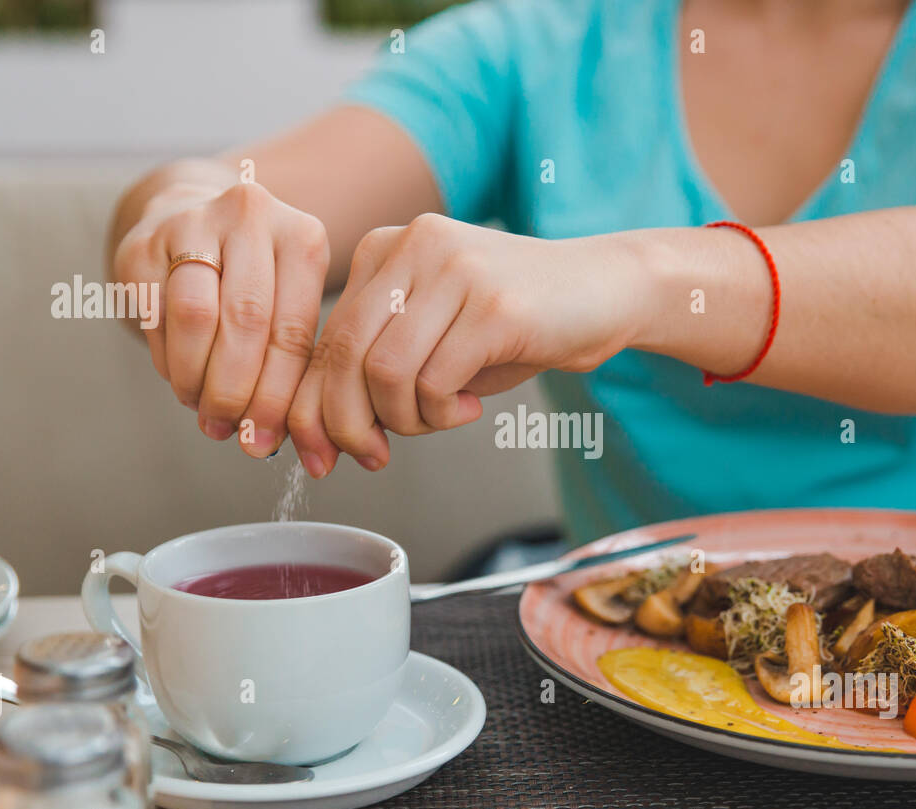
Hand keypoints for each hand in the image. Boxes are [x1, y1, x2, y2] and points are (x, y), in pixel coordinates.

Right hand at [112, 181, 330, 456]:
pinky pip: (155, 315)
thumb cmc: (255, 284)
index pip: (294, 331)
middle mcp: (252, 217)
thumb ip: (289, 367)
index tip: (266, 440)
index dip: (277, 396)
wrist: (193, 224)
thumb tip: (268, 441)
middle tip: (228, 429)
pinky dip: (169, 361)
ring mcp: (194, 221)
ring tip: (204, 408)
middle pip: (245, 322)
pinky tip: (182, 380)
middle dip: (235, 391)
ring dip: (197, 378)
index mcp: (304, 238)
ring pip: (194, 316)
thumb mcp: (288, 308)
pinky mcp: (143, 241)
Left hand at [286, 214, 644, 475]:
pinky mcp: (493, 305)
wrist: (606, 290)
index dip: (310, 407)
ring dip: (407, 420)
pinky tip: (470, 407)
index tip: (317, 455)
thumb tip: (322, 432)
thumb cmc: (515, 324)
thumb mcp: (434, 337)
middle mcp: (413, 246)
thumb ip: (377, 368)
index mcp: (385, 249)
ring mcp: (454, 270)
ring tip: (441, 418)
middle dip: (348, 424)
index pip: (322, 338)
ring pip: (385, 373)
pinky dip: (444, 414)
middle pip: (343, 355)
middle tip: (373, 456)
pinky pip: (435, 381)